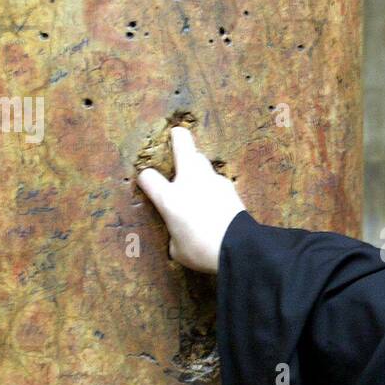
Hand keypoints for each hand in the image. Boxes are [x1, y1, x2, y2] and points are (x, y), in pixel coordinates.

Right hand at [136, 126, 245, 273]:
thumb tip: (180, 233)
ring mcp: (212, 181)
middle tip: (177, 134)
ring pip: (202, 160)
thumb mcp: (179, 250)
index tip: (147, 182)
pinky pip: (217, 180)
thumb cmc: (202, 250)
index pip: (148, 177)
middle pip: (183, 147)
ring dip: (197, 163)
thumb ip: (175, 234)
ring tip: (196, 173)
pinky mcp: (230, 188)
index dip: (145, 179)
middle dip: (178, 139)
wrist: (238, 248)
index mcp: (170, 198)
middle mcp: (190, 182)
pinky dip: (213, 185)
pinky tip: (216, 198)